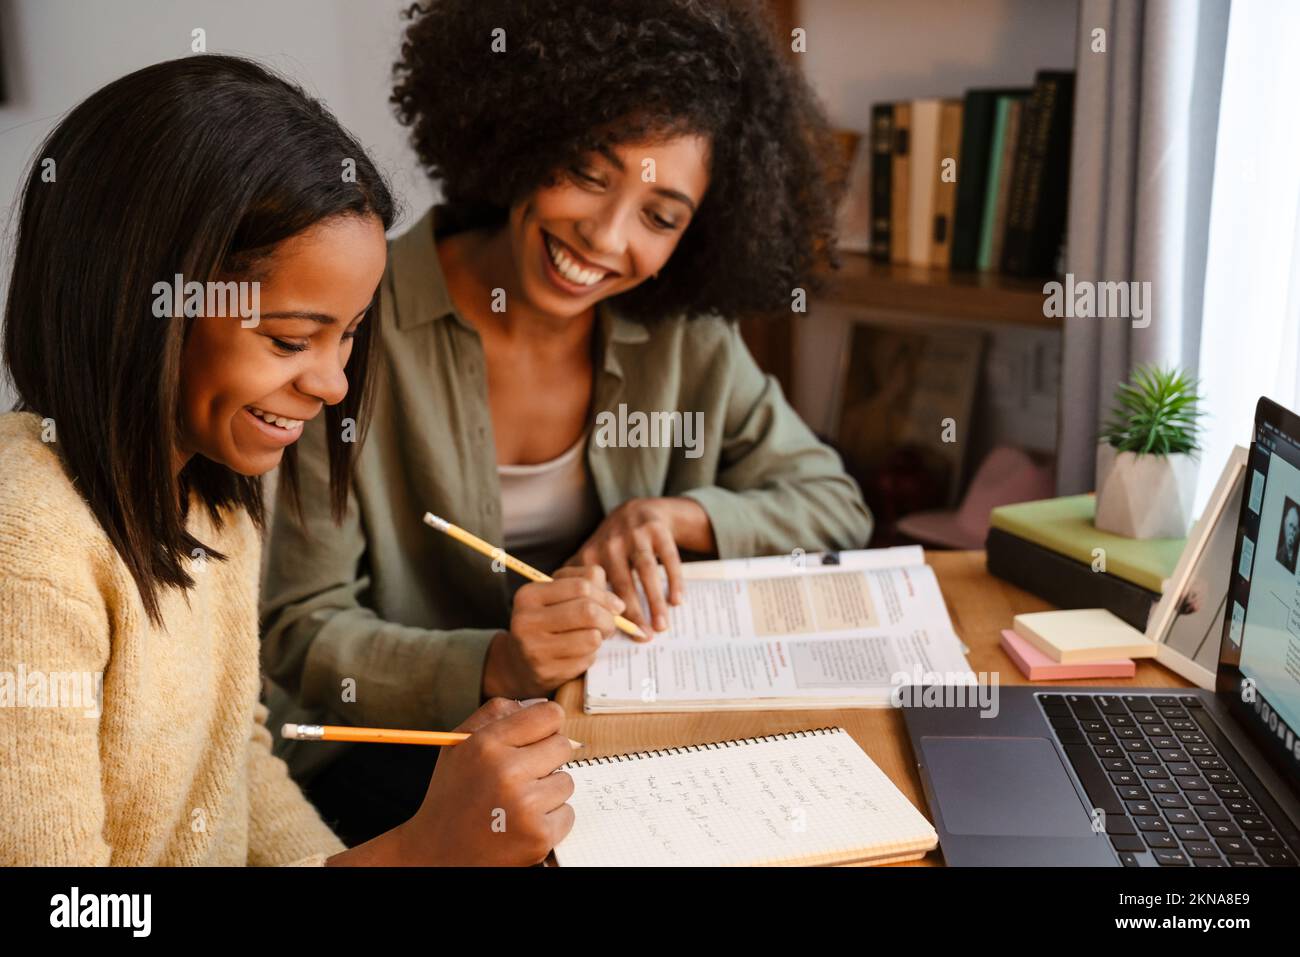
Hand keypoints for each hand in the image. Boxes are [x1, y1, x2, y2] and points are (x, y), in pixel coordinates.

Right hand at [397, 698, 574, 865]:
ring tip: (518, 802)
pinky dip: (551, 820)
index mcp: (487, 744)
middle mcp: (507, 771)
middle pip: (563, 746)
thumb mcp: (458, 745)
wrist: (438, 854)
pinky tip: (523, 823)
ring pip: (567, 781)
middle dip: (547, 759)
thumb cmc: (452, 796)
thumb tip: (539, 704)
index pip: (549, 715)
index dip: (547, 725)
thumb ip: (495, 714)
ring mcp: (525, 805)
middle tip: (523, 775)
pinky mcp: (538, 835)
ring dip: (548, 792)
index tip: (540, 737)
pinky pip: (567, 813)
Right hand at [481, 565, 624, 698]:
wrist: (519, 663)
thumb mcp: (557, 596)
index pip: (581, 587)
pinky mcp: (546, 672)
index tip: (614, 606)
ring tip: (594, 637)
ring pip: (592, 637)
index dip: (606, 596)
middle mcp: (526, 621)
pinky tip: (579, 653)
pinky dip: (590, 655)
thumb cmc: (547, 622)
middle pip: (588, 611)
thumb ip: (587, 584)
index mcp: (529, 595)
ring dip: (600, 638)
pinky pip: (587, 659)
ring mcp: (534, 649)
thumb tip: (617, 605)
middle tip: (610, 624)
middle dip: (608, 618)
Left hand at [567, 496, 712, 632]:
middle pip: (622, 583)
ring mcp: (634, 534)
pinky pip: (668, 558)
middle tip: (644, 638)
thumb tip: (584, 630)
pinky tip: (677, 601)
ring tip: (662, 626)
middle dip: (633, 613)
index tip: (613, 637)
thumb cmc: (612, 547)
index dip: (603, 614)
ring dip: (655, 601)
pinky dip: (674, 580)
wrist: (636, 510)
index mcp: (590, 556)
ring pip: (646, 571)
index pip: (594, 590)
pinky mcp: (657, 529)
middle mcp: (610, 543)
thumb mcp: (591, 560)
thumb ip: (582, 588)